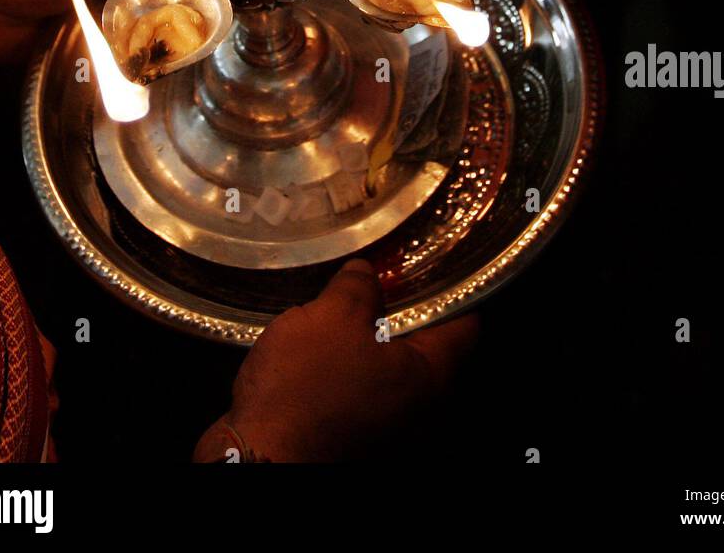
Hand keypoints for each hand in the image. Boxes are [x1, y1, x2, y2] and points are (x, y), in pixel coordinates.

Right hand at [194, 259, 477, 461]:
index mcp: (431, 377)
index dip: (447, 287)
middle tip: (374, 282)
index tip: (427, 264)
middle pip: (426, 348)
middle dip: (400, 312)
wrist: (258, 458)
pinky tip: (316, 353)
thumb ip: (359, 285)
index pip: (465, 324)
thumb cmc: (304, 390)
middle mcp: (419, 410)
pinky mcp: (354, 441)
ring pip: (390, 372)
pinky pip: (362, 395)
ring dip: (367, 343)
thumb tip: (366, 274)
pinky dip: (347, 371)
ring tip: (336, 314)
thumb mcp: (333, 314)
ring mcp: (388, 431)